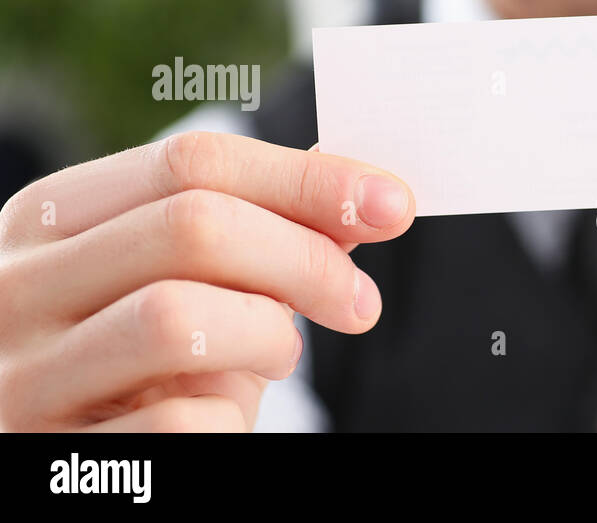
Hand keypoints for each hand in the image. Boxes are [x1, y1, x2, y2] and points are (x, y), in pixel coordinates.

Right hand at [0, 132, 414, 431]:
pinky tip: (219, 419)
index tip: (390, 204)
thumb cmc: (142, 362)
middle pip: (191, 226)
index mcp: (48, 218)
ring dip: (265, 336)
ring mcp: (24, 374)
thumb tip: (364, 194)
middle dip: (306, 258)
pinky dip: (229, 419)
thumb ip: (255, 233)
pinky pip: (177, 421)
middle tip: (359, 301)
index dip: (307, 179)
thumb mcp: (188, 283)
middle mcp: (17, 285)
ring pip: (176, 317)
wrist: (81, 455)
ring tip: (277, 356)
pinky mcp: (50, 456)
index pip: (190, 162)